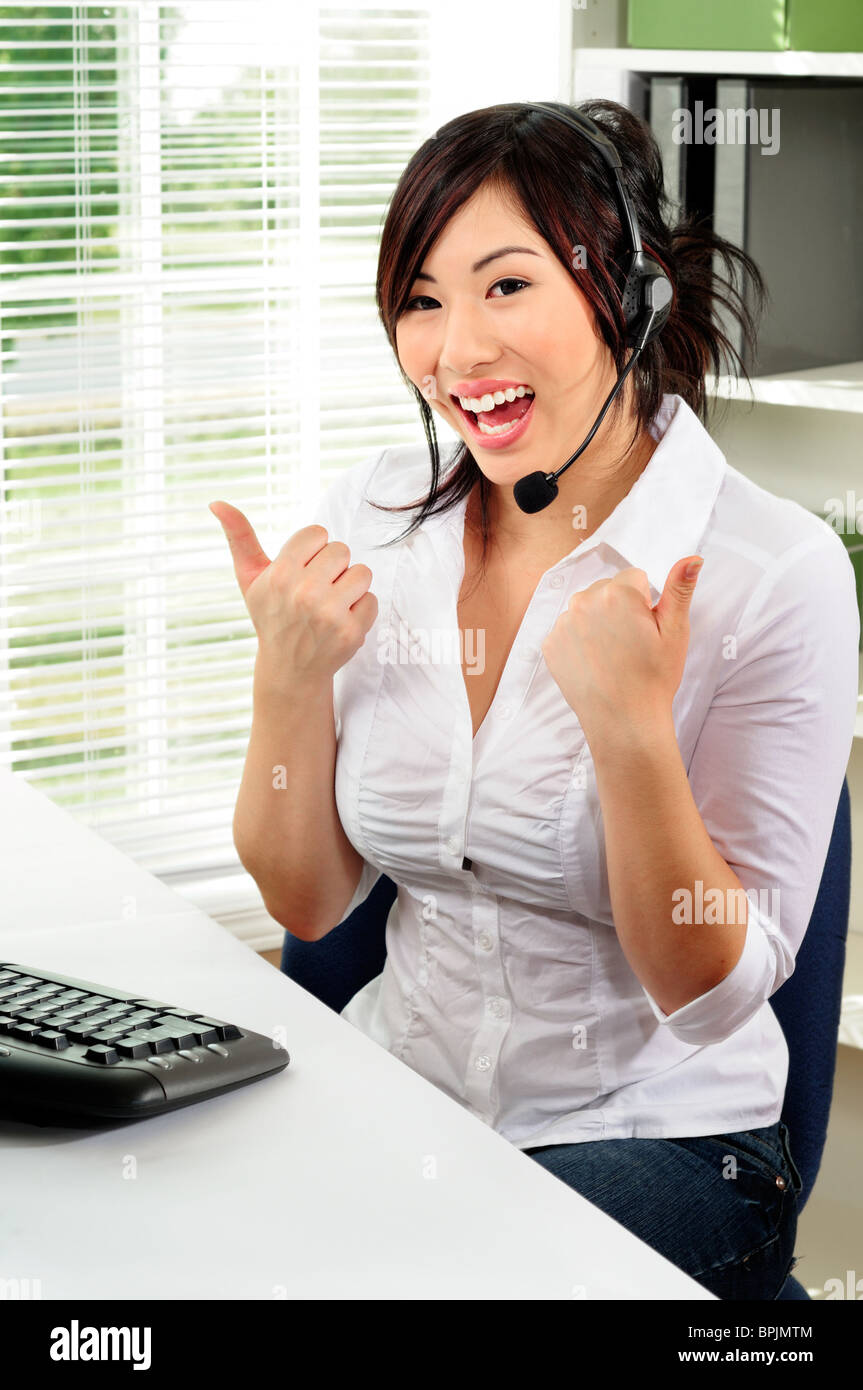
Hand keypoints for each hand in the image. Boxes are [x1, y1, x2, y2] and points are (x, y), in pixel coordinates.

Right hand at [208, 500, 377, 684]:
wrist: (289, 669)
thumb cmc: (271, 615)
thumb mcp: (250, 578)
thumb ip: (239, 537)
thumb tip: (216, 502)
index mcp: (280, 574)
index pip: (318, 533)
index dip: (313, 550)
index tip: (302, 570)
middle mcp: (305, 593)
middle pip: (342, 550)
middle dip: (332, 568)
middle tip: (316, 591)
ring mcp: (330, 614)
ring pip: (362, 572)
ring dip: (350, 587)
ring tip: (330, 604)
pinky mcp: (351, 632)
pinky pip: (372, 600)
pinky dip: (361, 610)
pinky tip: (340, 623)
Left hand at [540, 556, 703, 745]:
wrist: (624, 721)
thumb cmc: (654, 677)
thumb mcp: (676, 631)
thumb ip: (681, 588)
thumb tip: (693, 558)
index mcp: (618, 593)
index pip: (635, 578)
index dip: (645, 603)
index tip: (647, 629)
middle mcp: (584, 601)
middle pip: (607, 591)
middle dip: (620, 609)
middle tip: (631, 645)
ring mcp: (563, 623)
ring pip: (586, 609)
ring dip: (598, 624)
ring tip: (613, 656)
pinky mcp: (550, 644)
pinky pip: (568, 630)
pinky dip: (579, 642)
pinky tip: (595, 663)